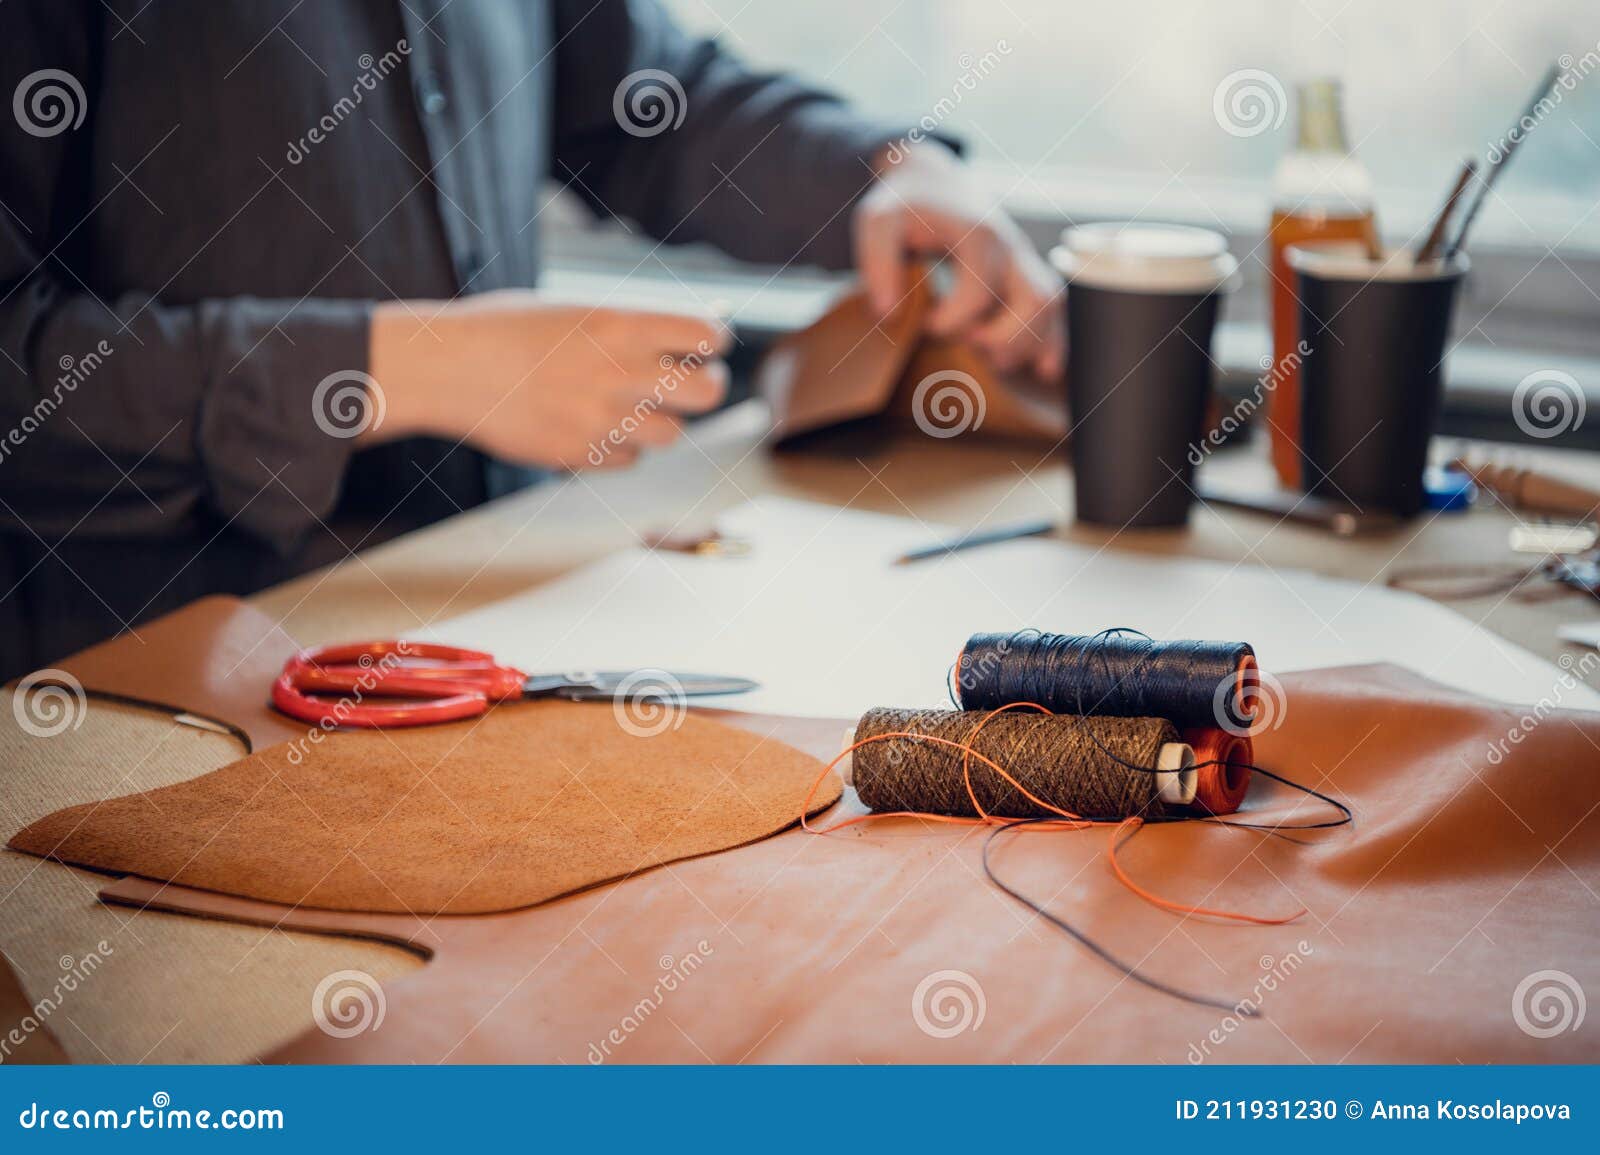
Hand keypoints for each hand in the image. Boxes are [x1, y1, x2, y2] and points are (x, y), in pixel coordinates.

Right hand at [364, 290, 729, 468]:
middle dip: (707, 387)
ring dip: (660, 421)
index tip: (706, 345)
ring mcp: (600, 419)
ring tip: (631, 406)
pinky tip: (593, 426)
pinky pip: (628, 459)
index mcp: (619, 325)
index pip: (705, 336)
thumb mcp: (571, 310)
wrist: (447, 367)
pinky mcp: (580, 455)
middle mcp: (619, 373)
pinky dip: (621, 447)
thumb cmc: (504, 329)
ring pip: (671, 434)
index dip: (713, 342)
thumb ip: (627, 328)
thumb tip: (681, 342)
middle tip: (694, 383)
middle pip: (706, 393)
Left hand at [853, 142, 1063, 379]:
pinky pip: (1053, 308)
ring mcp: (1022, 260)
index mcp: (978, 234)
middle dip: (1002, 338)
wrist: (933, 180)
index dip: (952, 321)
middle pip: (1034, 301)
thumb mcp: (878, 222)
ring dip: (1027, 343)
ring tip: (992, 359)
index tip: (926, 324)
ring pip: (1049, 305)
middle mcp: (1010, 247)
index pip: (979, 293)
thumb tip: (888, 314)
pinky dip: (1052, 340)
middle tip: (968, 344)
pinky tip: (1042, 371)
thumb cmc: (905, 205)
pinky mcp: (1026, 272)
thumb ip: (877, 264)